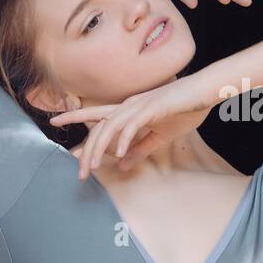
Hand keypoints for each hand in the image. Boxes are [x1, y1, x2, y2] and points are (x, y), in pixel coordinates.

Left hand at [49, 75, 214, 178]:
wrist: (207, 91)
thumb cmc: (186, 109)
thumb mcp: (161, 136)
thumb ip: (140, 149)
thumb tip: (122, 164)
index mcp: (130, 109)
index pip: (97, 115)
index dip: (75, 118)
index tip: (56, 124)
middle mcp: (130, 105)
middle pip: (99, 126)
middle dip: (86, 149)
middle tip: (79, 172)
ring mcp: (140, 105)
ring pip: (110, 127)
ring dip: (99, 148)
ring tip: (92, 168)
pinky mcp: (153, 107)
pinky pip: (133, 125)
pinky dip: (124, 139)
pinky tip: (119, 154)